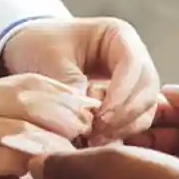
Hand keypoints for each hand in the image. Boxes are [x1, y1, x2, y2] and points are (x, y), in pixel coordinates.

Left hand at [0, 18, 159, 143]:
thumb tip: (87, 121)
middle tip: (97, 135)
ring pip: (145, 109)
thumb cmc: (40, 46)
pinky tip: (97, 142)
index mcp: (118, 35)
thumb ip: (70, 87)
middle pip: (147, 89)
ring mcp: (133, 81)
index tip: (101, 117)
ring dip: (124, 128)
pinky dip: (120, 133)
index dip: (122, 93)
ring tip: (94, 141)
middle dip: (125, 115)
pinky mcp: (127, 101)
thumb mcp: (50, 60)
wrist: (31, 51)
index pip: (133, 65)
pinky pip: (135, 121)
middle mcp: (134, 57)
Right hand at [0, 74, 98, 178]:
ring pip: (22, 124)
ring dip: (56, 136)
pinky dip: (33, 161)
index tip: (90, 104)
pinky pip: (6, 156)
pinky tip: (50, 169)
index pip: (29, 82)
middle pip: (30, 97)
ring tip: (80, 148)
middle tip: (93, 125)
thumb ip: (5, 124)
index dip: (63, 91)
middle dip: (67, 109)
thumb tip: (53, 129)